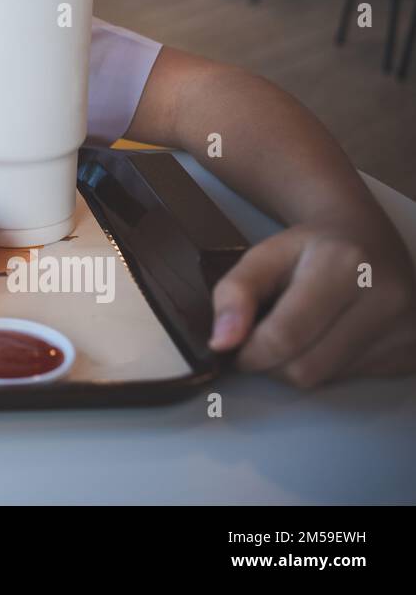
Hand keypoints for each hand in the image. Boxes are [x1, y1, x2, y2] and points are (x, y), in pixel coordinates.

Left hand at [208, 223, 415, 386]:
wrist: (366, 237)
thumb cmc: (310, 248)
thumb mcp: (264, 256)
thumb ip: (235, 292)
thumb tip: (222, 342)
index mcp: (343, 265)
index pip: (285, 336)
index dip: (250, 352)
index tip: (235, 347)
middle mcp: (385, 298)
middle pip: (306, 368)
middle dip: (271, 363)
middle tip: (262, 341)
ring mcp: (406, 329)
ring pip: (327, 379)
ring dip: (298, 365)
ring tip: (298, 331)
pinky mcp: (413, 352)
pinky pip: (352, 380)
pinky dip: (328, 366)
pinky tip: (327, 336)